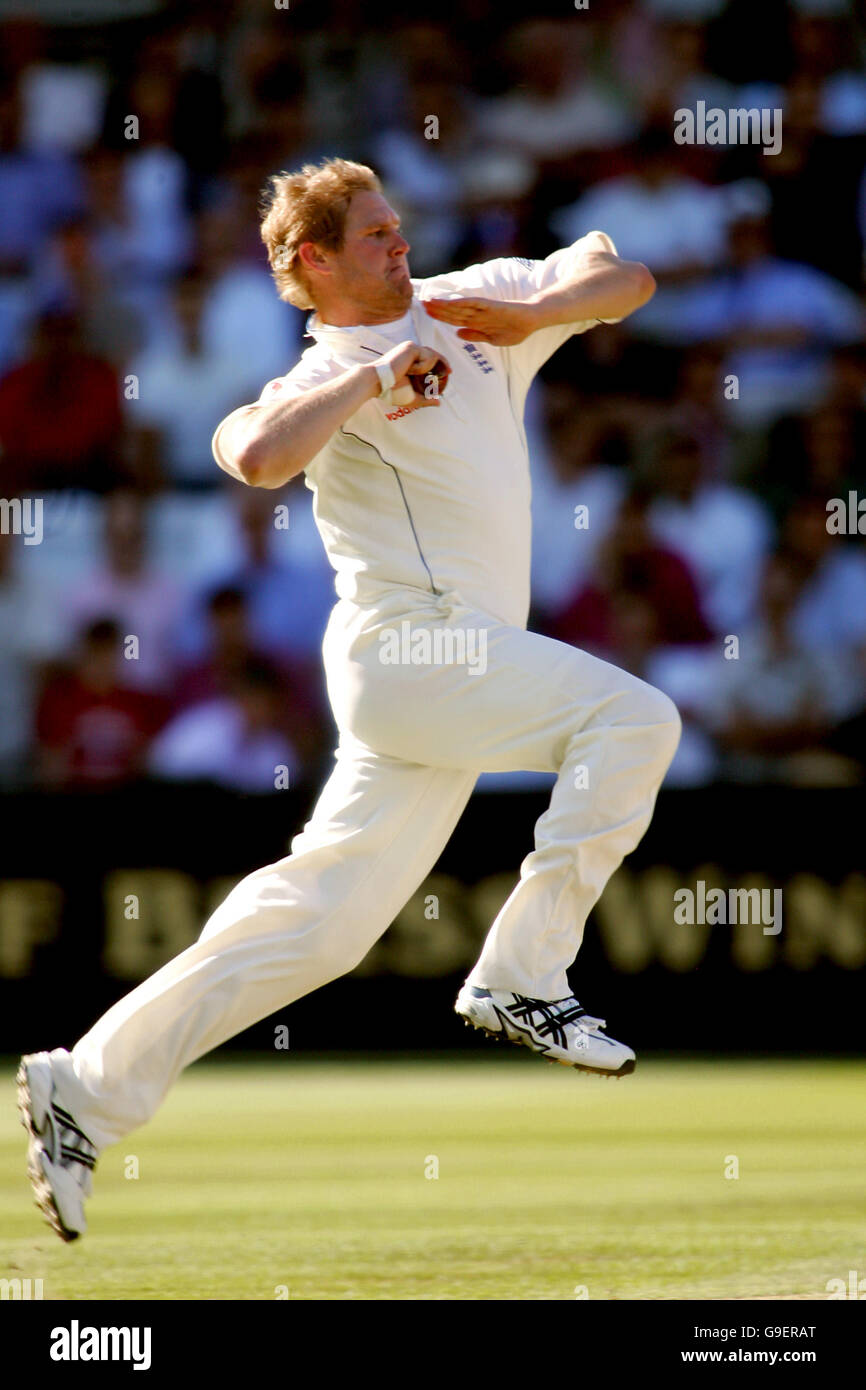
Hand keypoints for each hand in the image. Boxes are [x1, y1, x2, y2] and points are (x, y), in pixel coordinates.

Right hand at [376, 341, 450, 409]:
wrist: (378, 383)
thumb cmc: (391, 391)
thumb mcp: (412, 397)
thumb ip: (426, 399)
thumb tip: (439, 403)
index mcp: (411, 361)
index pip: (430, 359)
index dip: (441, 365)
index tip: (449, 372)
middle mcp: (411, 352)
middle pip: (434, 354)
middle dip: (444, 363)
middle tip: (449, 372)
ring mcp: (412, 348)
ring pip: (433, 356)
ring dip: (429, 369)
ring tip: (412, 374)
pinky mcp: (412, 347)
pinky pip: (429, 357)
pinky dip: (423, 367)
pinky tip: (409, 370)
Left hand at [422, 296, 539, 345]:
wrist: (533, 319)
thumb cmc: (516, 329)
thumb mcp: (493, 338)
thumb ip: (476, 335)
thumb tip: (458, 334)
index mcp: (477, 323)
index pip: (454, 319)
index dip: (441, 316)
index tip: (426, 313)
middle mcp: (477, 314)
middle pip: (453, 312)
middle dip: (437, 309)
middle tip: (420, 303)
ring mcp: (483, 309)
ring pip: (459, 307)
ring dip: (444, 305)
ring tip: (428, 301)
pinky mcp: (491, 306)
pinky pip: (473, 304)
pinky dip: (460, 303)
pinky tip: (448, 302)